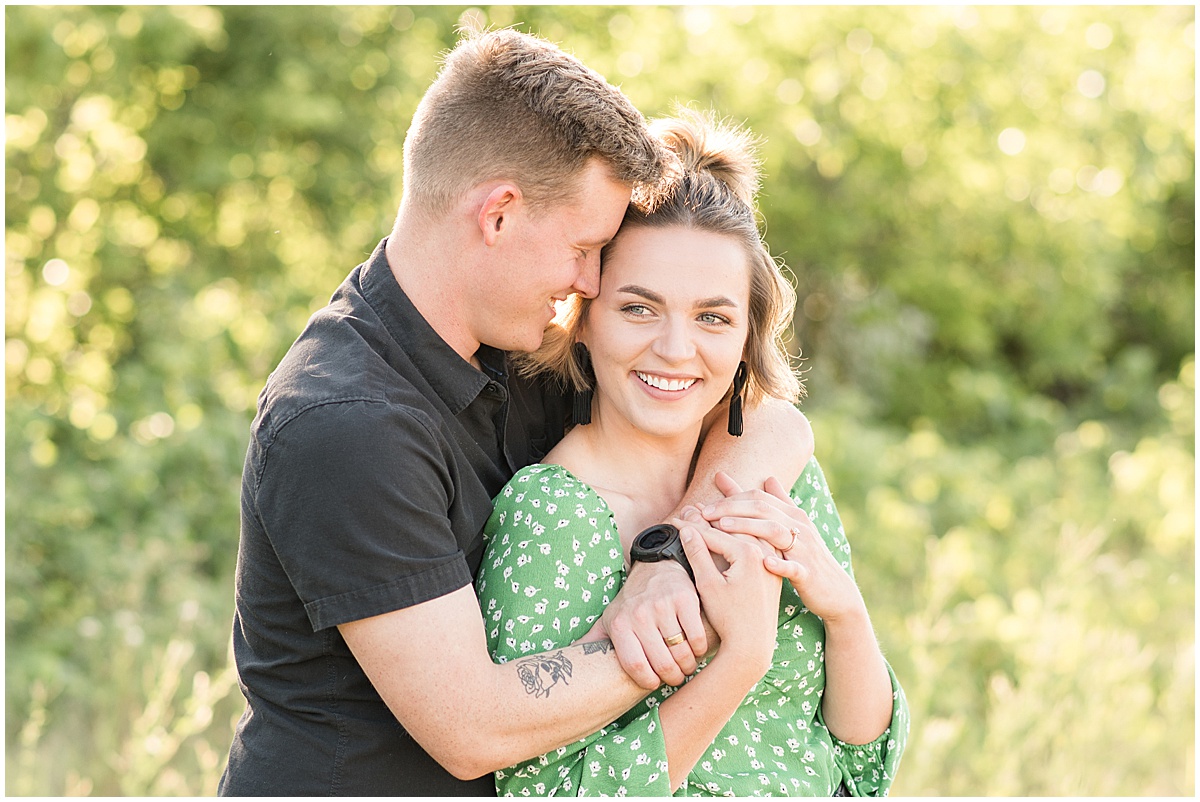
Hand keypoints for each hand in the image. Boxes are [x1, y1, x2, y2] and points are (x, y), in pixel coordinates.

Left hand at [595, 559, 706, 689]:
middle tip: (676, 676)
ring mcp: (662, 606)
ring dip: (688, 665)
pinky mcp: (684, 599)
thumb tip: (567, 663)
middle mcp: (639, 615)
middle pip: (662, 664)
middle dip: (673, 677)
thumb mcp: (608, 619)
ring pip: (682, 653)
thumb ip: (592, 642)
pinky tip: (697, 647)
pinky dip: (700, 649)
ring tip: (687, 664)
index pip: (635, 666)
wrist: (655, 567)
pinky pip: (697, 638)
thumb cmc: (632, 602)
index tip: (655, 683)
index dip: (649, 682)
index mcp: (619, 625)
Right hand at [676, 513, 781, 676]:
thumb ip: (698, 554)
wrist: (753, 644)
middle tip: (690, 507)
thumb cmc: (729, 619)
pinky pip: (757, 538)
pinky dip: (743, 530)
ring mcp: (772, 557)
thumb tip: (688, 528)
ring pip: (747, 528)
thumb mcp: (708, 585)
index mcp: (748, 553)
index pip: (714, 532)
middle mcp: (765, 550)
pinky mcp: (773, 565)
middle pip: (733, 524)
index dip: (690, 526)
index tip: (673, 520)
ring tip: (709, 510)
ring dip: (729, 519)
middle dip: (711, 515)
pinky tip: (730, 527)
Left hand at [704, 473, 866, 623]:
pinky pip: (794, 566)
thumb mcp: (795, 528)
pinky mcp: (808, 573)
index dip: (731, 497)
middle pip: (762, 509)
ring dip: (747, 527)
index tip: (705, 503)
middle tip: (704, 512)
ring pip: (775, 531)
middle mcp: (799, 527)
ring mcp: (805, 549)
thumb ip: (781, 503)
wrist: (835, 591)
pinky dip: (779, 563)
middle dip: (731, 508)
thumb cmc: (808, 557)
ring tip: (722, 528)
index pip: (758, 497)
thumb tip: (769, 477)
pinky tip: (763, 562)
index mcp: (792, 515)